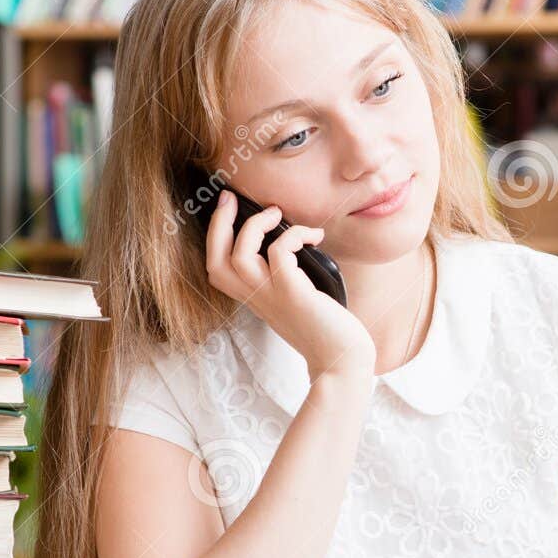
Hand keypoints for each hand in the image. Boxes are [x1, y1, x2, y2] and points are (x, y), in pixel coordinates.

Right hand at [204, 190, 374, 382]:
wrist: (342, 360)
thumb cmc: (325, 327)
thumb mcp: (293, 299)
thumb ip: (282, 276)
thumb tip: (287, 238)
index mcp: (254, 298)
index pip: (216, 268)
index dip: (214, 235)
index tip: (228, 207)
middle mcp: (257, 297)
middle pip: (216, 259)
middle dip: (219, 222)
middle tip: (232, 198)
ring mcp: (273, 296)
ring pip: (239, 254)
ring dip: (256, 225)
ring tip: (277, 214)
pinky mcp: (293, 293)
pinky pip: (279, 252)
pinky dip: (294, 235)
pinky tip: (314, 236)